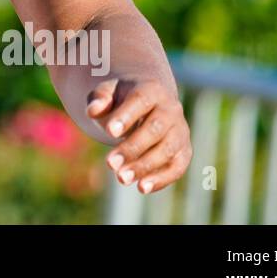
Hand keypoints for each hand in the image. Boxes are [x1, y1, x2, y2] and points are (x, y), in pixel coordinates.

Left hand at [87, 77, 191, 193]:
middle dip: (132, 148)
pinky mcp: (184, 150)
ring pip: (167, 150)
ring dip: (145, 166)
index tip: (109, 132)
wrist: (148, 101)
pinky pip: (177, 166)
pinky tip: (142, 188)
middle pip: (155, 129)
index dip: (126, 116)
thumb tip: (92, 111)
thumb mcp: (108, 92)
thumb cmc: (121, 98)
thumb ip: (99, 99)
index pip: (140, 101)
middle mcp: (171, 109)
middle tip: (110, 164)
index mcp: (151, 89)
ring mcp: (180, 130)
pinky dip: (162, 179)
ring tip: (121, 178)